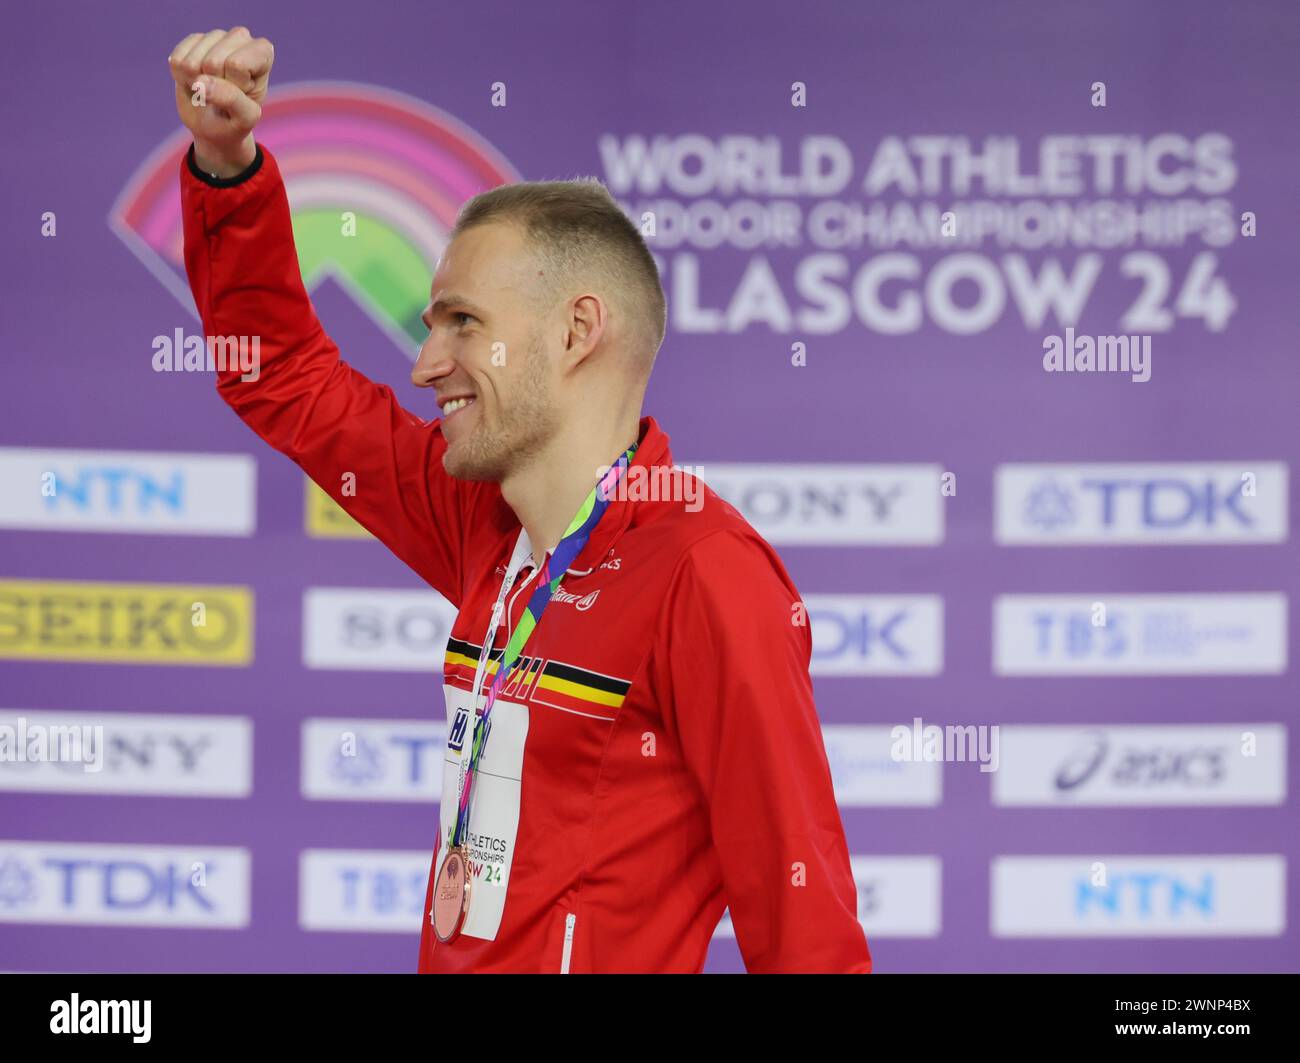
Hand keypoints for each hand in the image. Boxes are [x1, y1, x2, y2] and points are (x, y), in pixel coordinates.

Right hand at [168, 27, 274, 177]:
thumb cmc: (236, 121)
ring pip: (191, 62)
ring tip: (211, 89)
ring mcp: (215, 36)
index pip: (236, 64)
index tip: (242, 94)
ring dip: (196, 84)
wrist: (214, 125)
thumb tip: (199, 82)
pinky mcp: (192, 41)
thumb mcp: (244, 118)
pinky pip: (176, 60)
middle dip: (215, 85)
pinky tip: (197, 81)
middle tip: (224, 94)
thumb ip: (230, 99)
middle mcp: (240, 37)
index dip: (234, 86)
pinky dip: (182, 79)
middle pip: (213, 62)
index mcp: (263, 52)